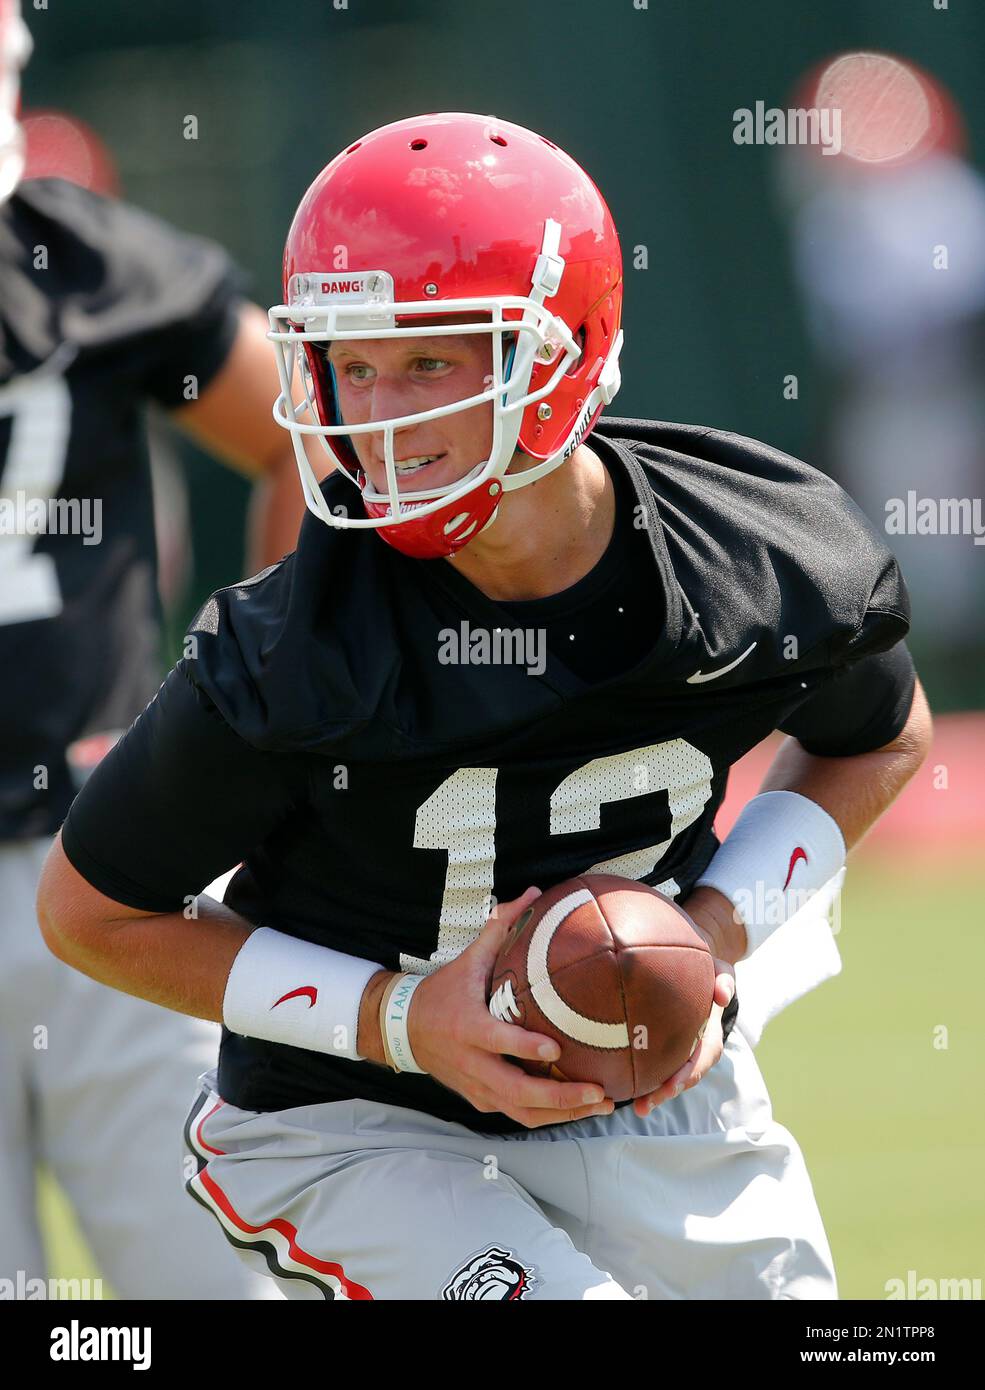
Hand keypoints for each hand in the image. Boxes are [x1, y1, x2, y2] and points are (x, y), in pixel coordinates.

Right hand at [406, 888, 615, 1128]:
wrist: (404, 1031)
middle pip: (517, 1092)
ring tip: (601, 1105)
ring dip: (563, 1114)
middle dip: (560, 1097)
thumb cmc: (442, 992)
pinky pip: (518, 1115)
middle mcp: (473, 1063)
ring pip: (523, 1112)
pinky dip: (550, 1116)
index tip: (556, 1049)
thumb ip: (500, 929)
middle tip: (598, 1092)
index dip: (525, 1047)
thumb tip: (534, 893)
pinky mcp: (482, 1100)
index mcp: (468, 1027)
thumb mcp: (467, 960)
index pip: (497, 1042)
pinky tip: (580, 1109)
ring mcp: (477, 1087)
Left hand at [632, 892, 736, 1117]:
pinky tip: (616, 1086)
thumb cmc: (701, 963)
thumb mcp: (717, 965)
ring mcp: (677, 1048)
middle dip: (667, 1091)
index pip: (703, 1057)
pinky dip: (640, 1078)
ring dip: (654, 1094)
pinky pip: (651, 1065)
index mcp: (710, 1031)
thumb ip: (723, 976)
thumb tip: (724, 994)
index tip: (674, 1084)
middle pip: (684, 1075)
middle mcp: (695, 1045)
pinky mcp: (659, 1046)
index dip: (690, 1073)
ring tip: (636, 1108)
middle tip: (647, 1104)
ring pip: (668, 1076)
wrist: (687, 959)